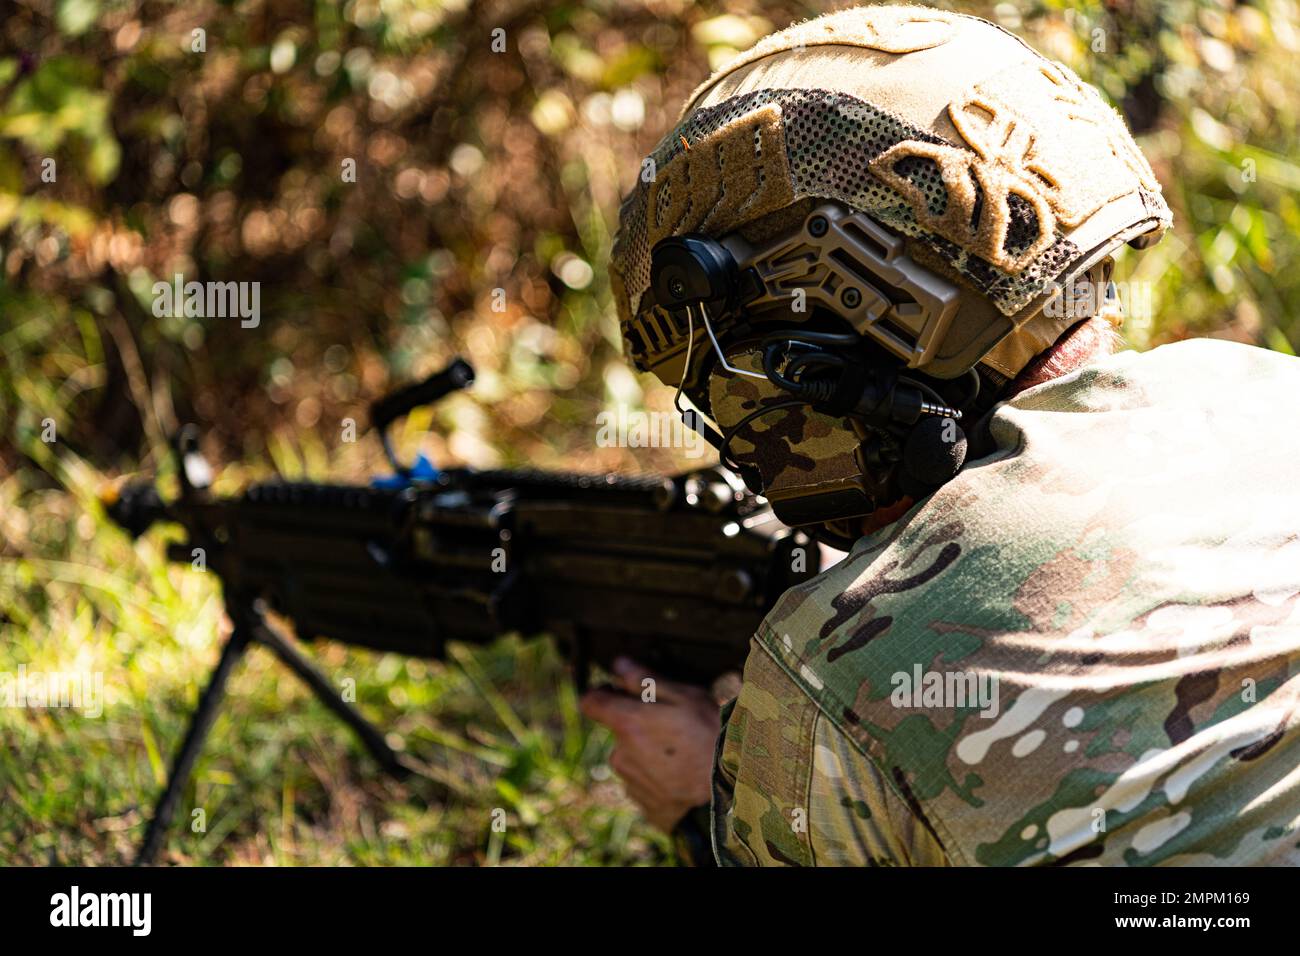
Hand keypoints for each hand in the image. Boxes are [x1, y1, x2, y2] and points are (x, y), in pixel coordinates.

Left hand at [579, 657, 720, 832]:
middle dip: (637, 726)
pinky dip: (659, 779)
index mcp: (627, 724)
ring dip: (648, 754)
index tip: (617, 691)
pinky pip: (646, 785)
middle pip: (618, 732)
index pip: (590, 703)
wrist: (733, 788)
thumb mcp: (685, 696)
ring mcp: (633, 784)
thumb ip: (646, 679)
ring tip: (684, 753)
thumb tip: (618, 665)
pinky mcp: (647, 807)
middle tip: (673, 726)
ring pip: (632, 760)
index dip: (602, 693)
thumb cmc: (711, 735)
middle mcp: (621, 755)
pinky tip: (685, 775)